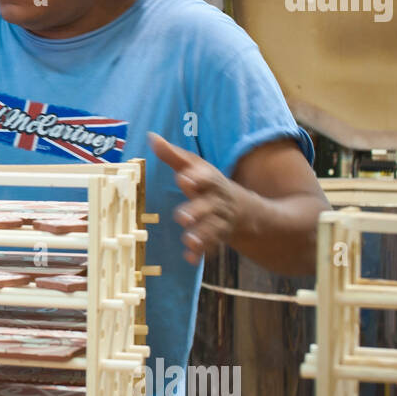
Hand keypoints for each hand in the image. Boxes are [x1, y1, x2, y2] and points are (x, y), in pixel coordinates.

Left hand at [148, 131, 246, 265]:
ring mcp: (220, 221)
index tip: (183, 178)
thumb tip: (151, 137)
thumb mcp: (196, 167)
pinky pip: (212, 247)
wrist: (245, 211)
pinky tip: (190, 258)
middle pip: (209, 206)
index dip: (197, 178)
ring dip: (201, 235)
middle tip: (182, 217)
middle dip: (197, 211)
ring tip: (189, 240)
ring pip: (213, 229)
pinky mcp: (218, 238)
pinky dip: (201, 254)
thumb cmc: (210, 185)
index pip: (207, 177)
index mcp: (211, 182)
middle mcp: (217, 202)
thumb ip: (174, 156)